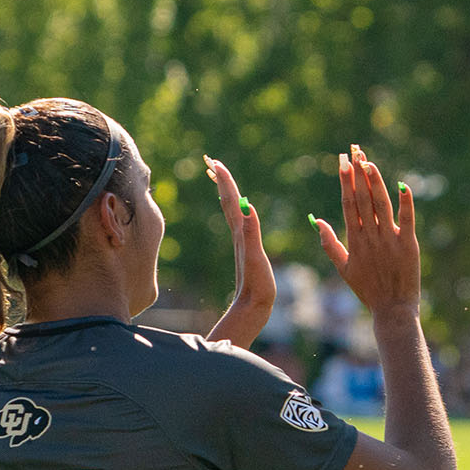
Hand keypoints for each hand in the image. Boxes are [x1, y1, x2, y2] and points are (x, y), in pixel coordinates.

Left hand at [202, 155, 275, 346]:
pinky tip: (235, 207)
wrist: (252, 308)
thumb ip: (251, 233)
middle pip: (227, 201)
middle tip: (212, 161)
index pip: (231, 201)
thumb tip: (247, 206)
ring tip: (219, 176)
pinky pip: (237, 221)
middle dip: (221, 180)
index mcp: (241, 232)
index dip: (225, 181)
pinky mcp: (245, 248)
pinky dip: (234, 208)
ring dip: (225, 191)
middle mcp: (239, 233)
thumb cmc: (257, 287)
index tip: (216, 161)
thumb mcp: (256, 258)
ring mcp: (241, 241)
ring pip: (230, 209)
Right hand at [315, 145, 420, 315]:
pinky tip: (402, 185)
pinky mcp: (408, 244)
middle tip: (355, 151)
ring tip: (369, 162)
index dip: (345, 181)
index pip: (348, 204)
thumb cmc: (367, 290)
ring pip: (381, 204)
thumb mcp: (343, 268)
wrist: (392, 309)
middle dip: (358, 174)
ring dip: (375, 182)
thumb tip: (318, 221)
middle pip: (363, 199)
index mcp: (354, 240)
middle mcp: (371, 237)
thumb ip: (330, 243)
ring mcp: (390, 240)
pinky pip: (407, 219)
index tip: (342, 162)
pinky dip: (405, 202)